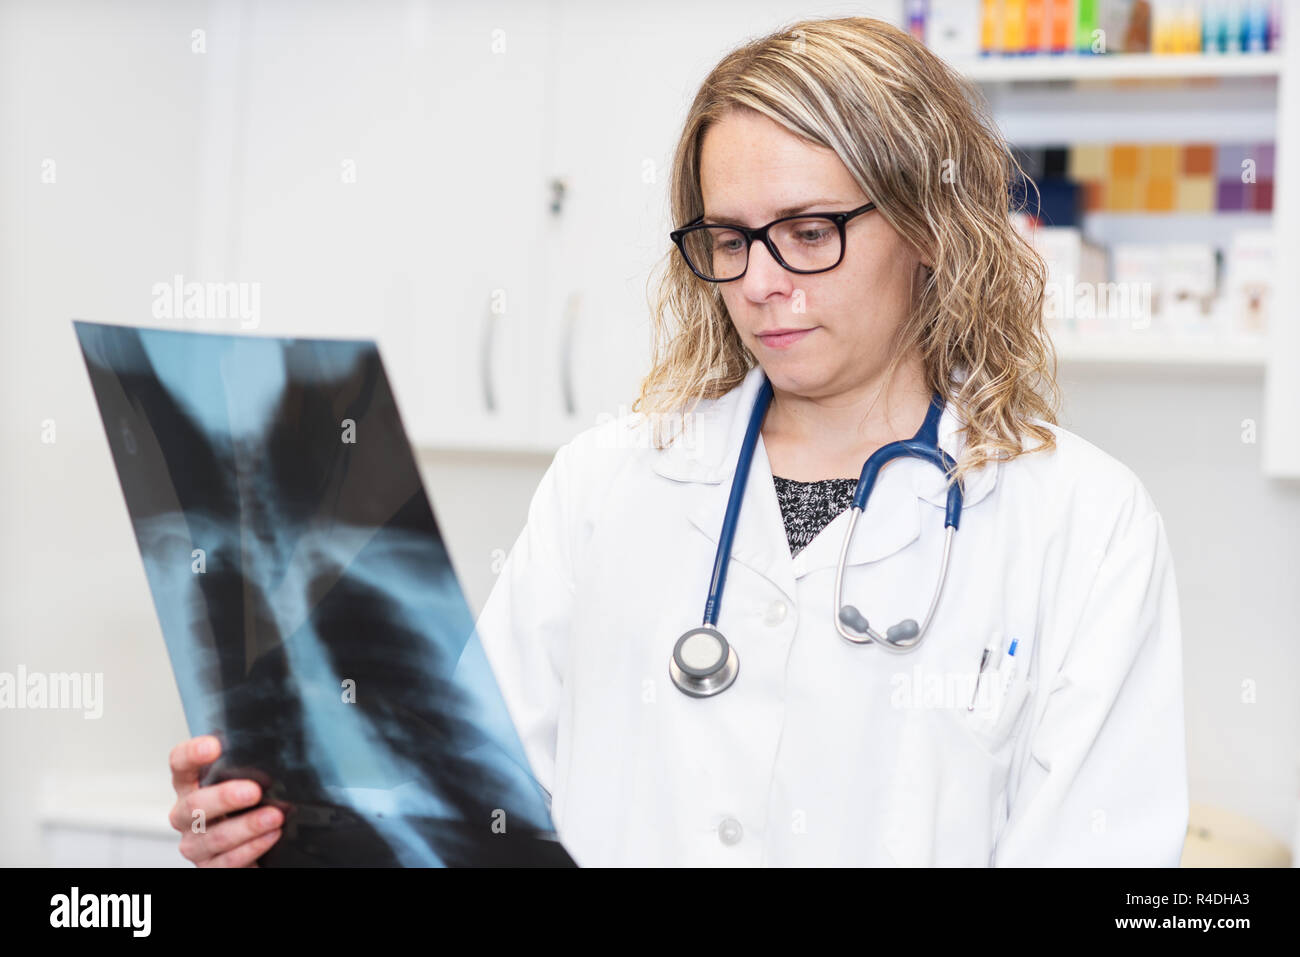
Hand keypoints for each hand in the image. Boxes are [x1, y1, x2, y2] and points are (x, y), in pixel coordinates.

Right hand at [168, 735, 282, 866]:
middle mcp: (185, 816)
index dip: (192, 754)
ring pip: (215, 837)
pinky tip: (271, 836)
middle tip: (254, 791)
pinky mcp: (209, 868)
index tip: (214, 746)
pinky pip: (228, 861)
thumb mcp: (243, 782)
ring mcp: (195, 844)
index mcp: (190, 786)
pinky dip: (252, 848)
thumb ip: (248, 767)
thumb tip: (276, 751)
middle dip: (225, 797)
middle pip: (194, 805)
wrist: (247, 847)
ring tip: (274, 817)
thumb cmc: (245, 807)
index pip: (180, 765)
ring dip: (248, 826)